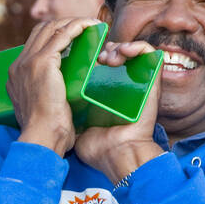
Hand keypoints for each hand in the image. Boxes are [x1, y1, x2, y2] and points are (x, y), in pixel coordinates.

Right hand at [8, 17, 98, 155]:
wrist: (41, 138)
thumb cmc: (47, 133)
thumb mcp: (41, 110)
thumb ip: (48, 96)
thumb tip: (62, 96)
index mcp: (16, 75)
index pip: (34, 44)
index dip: (54, 36)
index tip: (74, 38)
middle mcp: (18, 65)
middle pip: (41, 30)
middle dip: (64, 24)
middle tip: (86, 28)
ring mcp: (28, 62)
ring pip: (51, 28)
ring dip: (73, 22)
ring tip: (92, 26)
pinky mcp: (42, 62)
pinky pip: (62, 34)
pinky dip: (78, 27)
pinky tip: (91, 27)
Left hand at [74, 40, 164, 183]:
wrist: (116, 155)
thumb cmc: (98, 148)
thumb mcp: (74, 123)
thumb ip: (65, 110)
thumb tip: (51, 101)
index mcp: (105, 92)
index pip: (100, 63)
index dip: (91, 53)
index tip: (81, 56)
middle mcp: (122, 86)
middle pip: (115, 53)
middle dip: (103, 48)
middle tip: (96, 57)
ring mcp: (138, 83)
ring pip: (131, 51)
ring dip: (118, 47)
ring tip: (107, 57)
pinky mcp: (152, 83)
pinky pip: (151, 55)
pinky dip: (139, 47)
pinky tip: (123, 52)